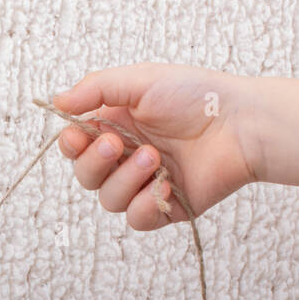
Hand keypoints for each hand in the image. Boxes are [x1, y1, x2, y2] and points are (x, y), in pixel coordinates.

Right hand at [53, 64, 262, 229]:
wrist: (241, 125)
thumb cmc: (196, 96)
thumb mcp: (141, 79)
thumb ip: (95, 88)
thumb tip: (57, 101)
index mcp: (116, 127)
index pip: (76, 147)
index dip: (71, 146)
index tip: (78, 137)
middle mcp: (127, 158)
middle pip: (86, 177)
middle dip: (96, 162)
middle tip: (120, 144)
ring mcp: (145, 185)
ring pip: (109, 200)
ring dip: (126, 180)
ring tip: (155, 158)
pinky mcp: (166, 208)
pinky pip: (137, 219)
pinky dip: (146, 204)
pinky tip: (165, 186)